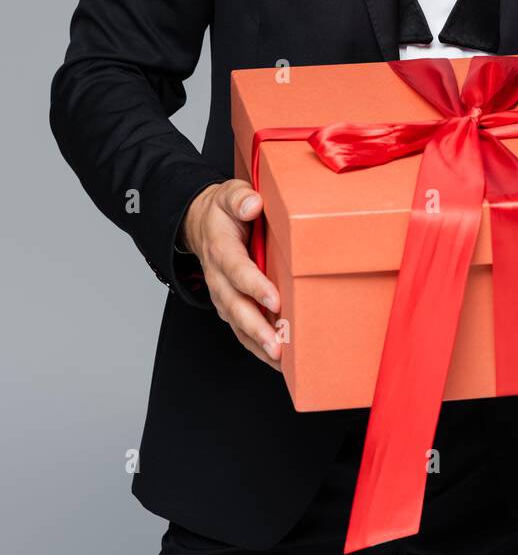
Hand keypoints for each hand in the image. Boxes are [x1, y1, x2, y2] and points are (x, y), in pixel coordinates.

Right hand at [180, 180, 282, 370]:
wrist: (201, 224)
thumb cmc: (223, 211)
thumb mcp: (229, 194)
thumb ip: (240, 198)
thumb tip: (252, 205)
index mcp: (221, 249)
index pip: (237, 270)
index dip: (254, 286)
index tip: (274, 300)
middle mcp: (218, 277)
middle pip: (235, 306)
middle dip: (256, 328)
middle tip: (276, 345)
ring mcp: (222, 293)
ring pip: (236, 323)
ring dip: (256, 343)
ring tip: (279, 359)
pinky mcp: (229, 304)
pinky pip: (240, 330)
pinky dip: (256, 347)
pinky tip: (276, 360)